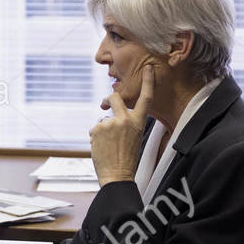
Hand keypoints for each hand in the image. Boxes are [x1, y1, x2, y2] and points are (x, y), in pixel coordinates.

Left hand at [89, 63, 154, 185]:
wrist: (117, 175)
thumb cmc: (127, 160)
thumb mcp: (134, 138)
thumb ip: (127, 124)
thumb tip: (112, 116)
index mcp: (138, 122)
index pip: (146, 98)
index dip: (148, 82)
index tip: (148, 69)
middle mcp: (125, 119)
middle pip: (115, 97)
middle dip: (109, 98)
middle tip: (104, 103)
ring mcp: (110, 123)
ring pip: (103, 121)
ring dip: (102, 131)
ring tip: (108, 147)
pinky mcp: (97, 129)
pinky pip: (95, 130)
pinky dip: (96, 138)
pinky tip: (102, 148)